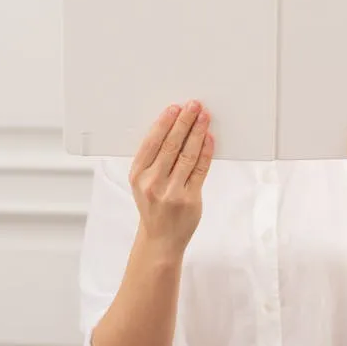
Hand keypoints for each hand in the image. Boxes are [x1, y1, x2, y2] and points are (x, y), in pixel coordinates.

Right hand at [129, 100, 214, 255]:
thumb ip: (153, 160)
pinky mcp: (189, 198)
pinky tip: (209, 139)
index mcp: (137, 175)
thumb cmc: (153, 206)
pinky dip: (206, 152)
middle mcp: (152, 182)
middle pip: (171, 145)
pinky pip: (200, 170)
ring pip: (187, 155)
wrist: (160, 239)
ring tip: (204, 117)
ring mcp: (171, 192)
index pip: (152, 143)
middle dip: (184, 122)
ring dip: (197, 133)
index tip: (175, 108)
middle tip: (194, 106)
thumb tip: (173, 128)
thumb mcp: (143, 183)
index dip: (165, 123)